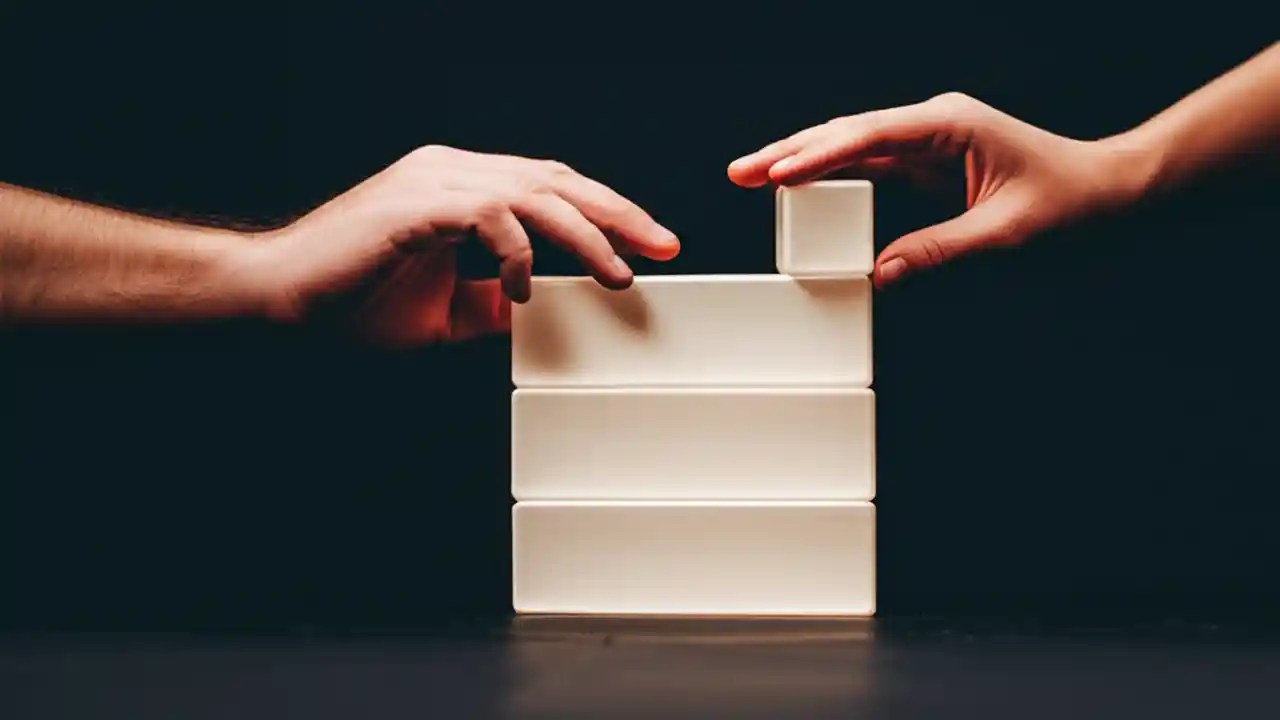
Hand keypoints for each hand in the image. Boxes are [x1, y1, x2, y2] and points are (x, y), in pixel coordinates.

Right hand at [241, 145, 679, 344]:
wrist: (282, 297)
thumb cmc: (356, 300)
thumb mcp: (449, 308)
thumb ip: (497, 301)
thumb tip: (548, 310)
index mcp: (461, 186)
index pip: (549, 186)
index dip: (603, 212)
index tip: (647, 243)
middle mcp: (452, 171)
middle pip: (556, 178)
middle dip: (617, 213)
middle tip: (662, 245)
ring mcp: (434, 182)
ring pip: (533, 191)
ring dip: (583, 234)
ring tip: (616, 272)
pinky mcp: (416, 205)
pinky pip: (490, 216)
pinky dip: (517, 251)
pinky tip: (524, 288)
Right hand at [728, 93, 1153, 286]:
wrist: (1104, 191)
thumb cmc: (1068, 199)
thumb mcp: (1004, 232)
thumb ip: (941, 250)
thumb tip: (881, 272)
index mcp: (951, 123)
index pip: (870, 134)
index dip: (817, 154)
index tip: (778, 172)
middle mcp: (933, 124)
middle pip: (847, 132)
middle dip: (791, 152)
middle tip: (742, 171)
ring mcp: (927, 142)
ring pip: (850, 146)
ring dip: (803, 161)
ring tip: (756, 176)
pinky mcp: (926, 163)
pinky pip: (868, 166)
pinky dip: (831, 176)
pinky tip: (800, 187)